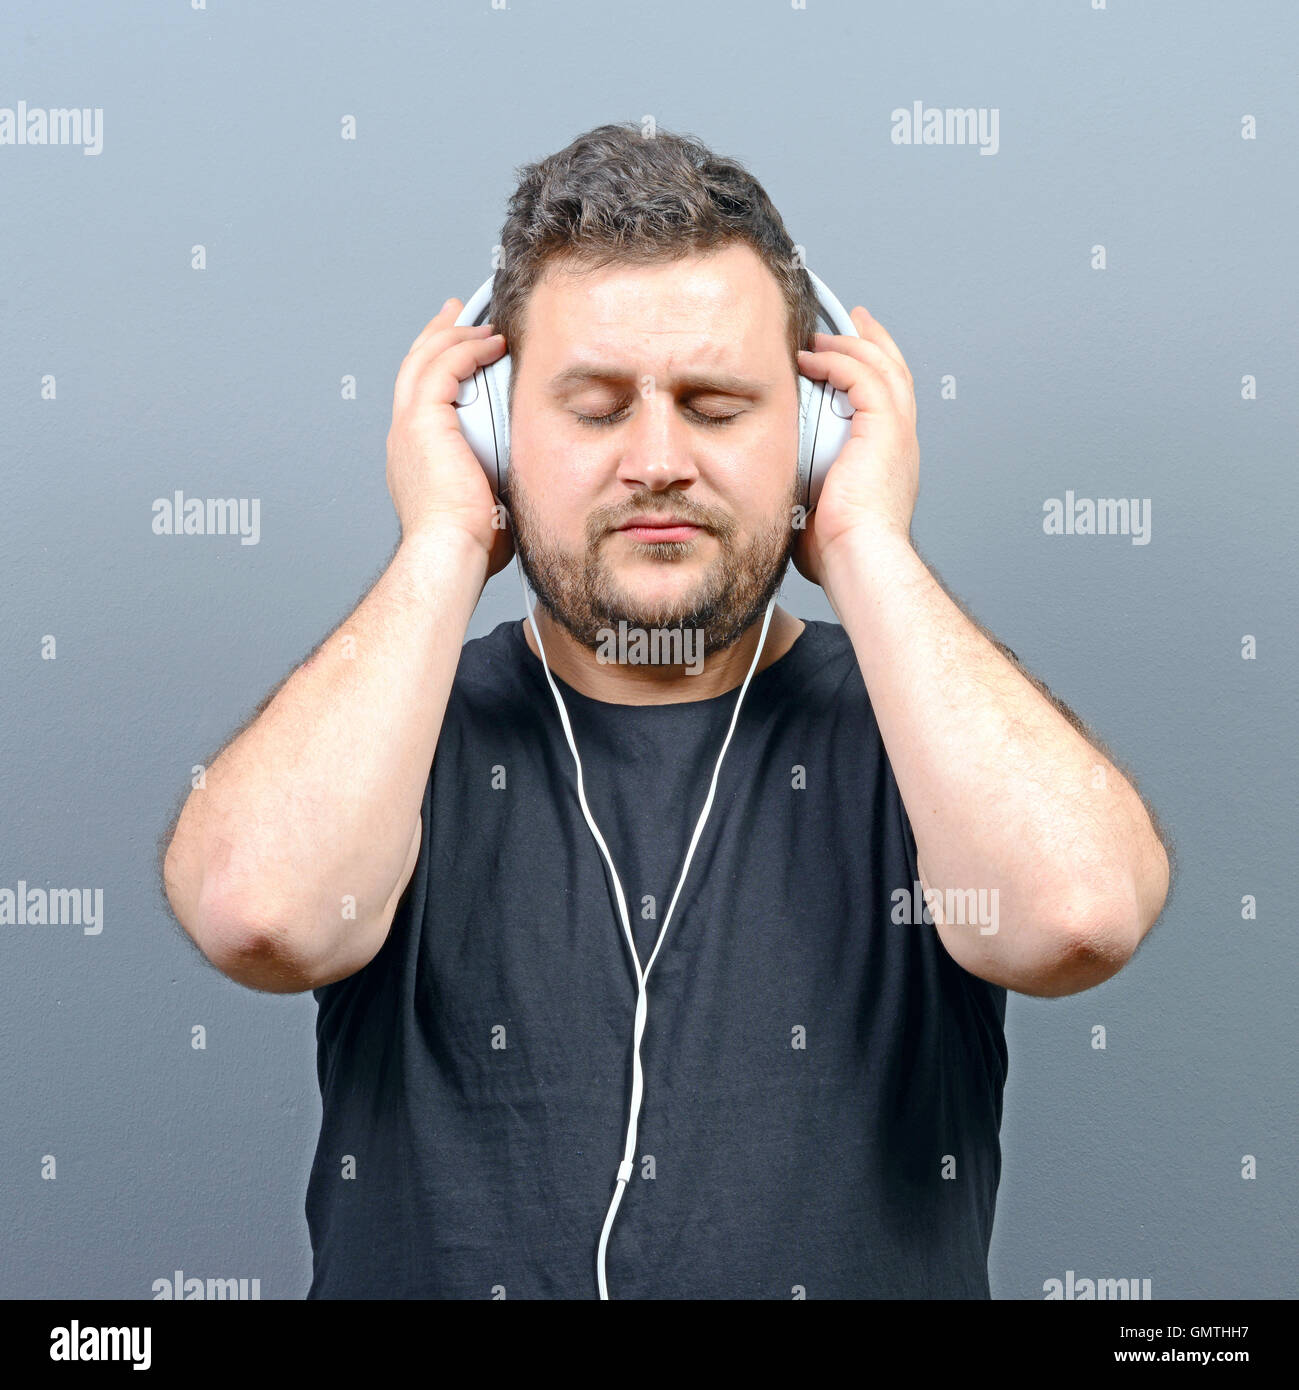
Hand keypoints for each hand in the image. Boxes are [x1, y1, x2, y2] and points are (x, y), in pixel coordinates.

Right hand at [386, 298, 514, 576]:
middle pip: (414, 368)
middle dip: (436, 336)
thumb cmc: (470, 546)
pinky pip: (443, 366)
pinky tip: (493, 343)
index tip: (461, 350)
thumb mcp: (488, 504)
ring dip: (455, 335)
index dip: (438, 368)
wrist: (450, 553)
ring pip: (425, 359)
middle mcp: (404, 438)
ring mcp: (408, 427)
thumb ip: (499, 481)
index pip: (422, 398)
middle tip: (456, 312)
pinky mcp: (422, 421)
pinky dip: (468, 348)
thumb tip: (527, 478)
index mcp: (415, 458)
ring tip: (484, 324)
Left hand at [792, 306, 918, 588]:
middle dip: (874, 342)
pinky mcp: (885, 429)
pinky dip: (837, 360)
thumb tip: (776, 490)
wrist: (859, 558)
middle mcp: (901, 443)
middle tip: (855, 319)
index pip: (886, 403)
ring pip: (881, 366)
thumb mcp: (816, 510)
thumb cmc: (838, 553)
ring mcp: (897, 434)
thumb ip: (804, 489)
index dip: (871, 373)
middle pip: (895, 373)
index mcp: (889, 461)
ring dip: (850, 344)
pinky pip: (863, 376)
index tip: (850, 354)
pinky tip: (811, 357)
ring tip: (820, 334)